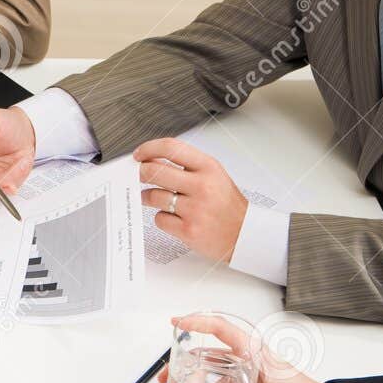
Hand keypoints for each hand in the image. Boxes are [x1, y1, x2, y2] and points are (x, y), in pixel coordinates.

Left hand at [135, 138, 248, 263]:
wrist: (245, 234)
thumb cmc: (228, 205)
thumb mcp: (214, 176)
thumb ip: (187, 167)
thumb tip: (152, 160)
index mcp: (208, 167)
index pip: (171, 148)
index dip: (148, 148)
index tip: (138, 154)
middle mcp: (201, 185)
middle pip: (154, 171)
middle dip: (140, 173)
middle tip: (137, 176)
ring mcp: (195, 208)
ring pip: (153, 196)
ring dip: (146, 197)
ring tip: (150, 197)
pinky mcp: (188, 229)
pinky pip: (160, 218)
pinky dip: (162, 218)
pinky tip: (171, 217)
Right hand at [158, 313, 348, 382]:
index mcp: (256, 353)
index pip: (223, 329)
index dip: (199, 322)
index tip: (178, 322)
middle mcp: (249, 364)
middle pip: (210, 354)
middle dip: (185, 360)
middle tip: (167, 373)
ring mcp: (247, 382)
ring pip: (213, 376)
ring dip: (193, 382)